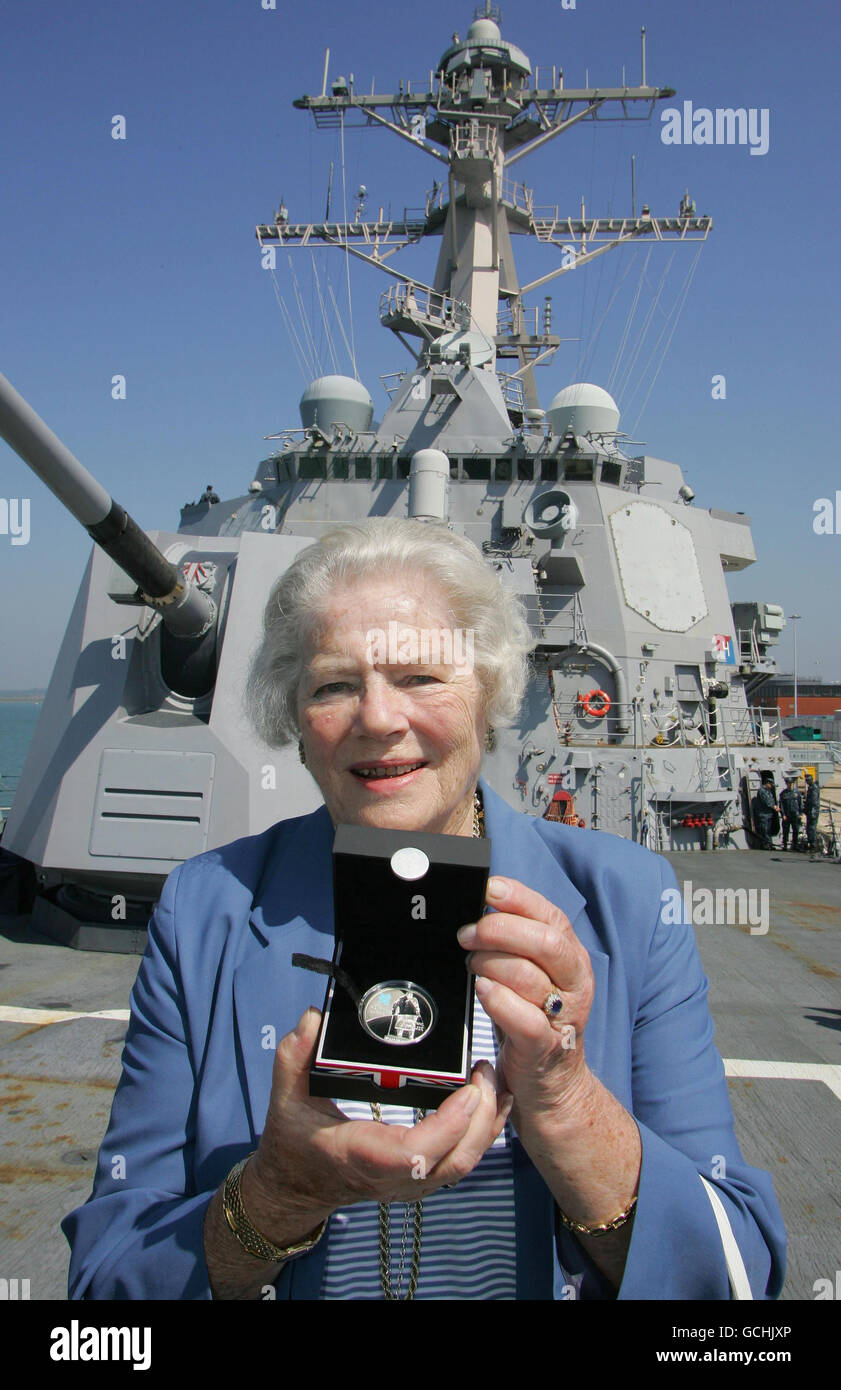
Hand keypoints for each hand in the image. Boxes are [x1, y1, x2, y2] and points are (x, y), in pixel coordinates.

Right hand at [246, 1008, 511, 1243]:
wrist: (296, 1186)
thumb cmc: (294, 1139)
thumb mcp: (286, 1096)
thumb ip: (294, 1057)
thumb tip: (313, 1020)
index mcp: (361, 1156)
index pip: (414, 1156)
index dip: (447, 1127)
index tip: (466, 1090)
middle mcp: (393, 1177)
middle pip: (454, 1161)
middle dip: (482, 1117)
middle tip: (486, 1069)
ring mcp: (411, 1182)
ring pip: (465, 1163)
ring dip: (488, 1122)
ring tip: (492, 1076)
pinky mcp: (422, 1177)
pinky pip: (462, 1159)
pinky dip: (484, 1130)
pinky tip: (493, 1099)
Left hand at [458, 875, 595, 1122]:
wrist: (552, 1080)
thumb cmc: (532, 1015)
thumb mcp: (531, 972)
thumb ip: (514, 941)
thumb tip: (479, 907)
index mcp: (571, 955)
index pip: (550, 915)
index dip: (518, 898)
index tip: (488, 889)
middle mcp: (574, 980)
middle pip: (544, 941)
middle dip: (499, 930)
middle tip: (468, 934)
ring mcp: (563, 1015)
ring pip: (530, 976)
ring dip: (490, 964)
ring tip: (471, 966)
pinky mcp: (545, 1046)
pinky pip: (525, 1019)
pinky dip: (499, 1000)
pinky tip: (483, 991)